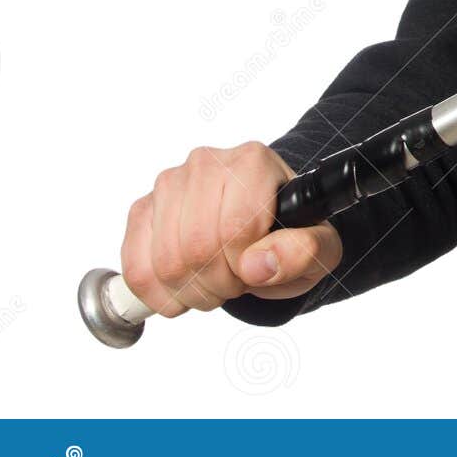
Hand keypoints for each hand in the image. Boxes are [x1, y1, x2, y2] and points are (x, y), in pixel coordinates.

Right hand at [121, 142, 342, 316]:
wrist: (263, 229)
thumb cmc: (290, 235)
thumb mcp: (319, 247)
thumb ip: (304, 251)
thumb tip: (257, 264)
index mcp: (253, 162)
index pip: (235, 227)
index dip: (246, 266)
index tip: (258, 270)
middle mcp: (207, 163)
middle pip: (196, 247)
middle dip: (219, 284)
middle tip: (236, 283)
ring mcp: (168, 184)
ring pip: (164, 262)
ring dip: (191, 292)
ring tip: (215, 283)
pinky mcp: (142, 210)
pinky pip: (136, 269)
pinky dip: (160, 295)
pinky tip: (184, 289)